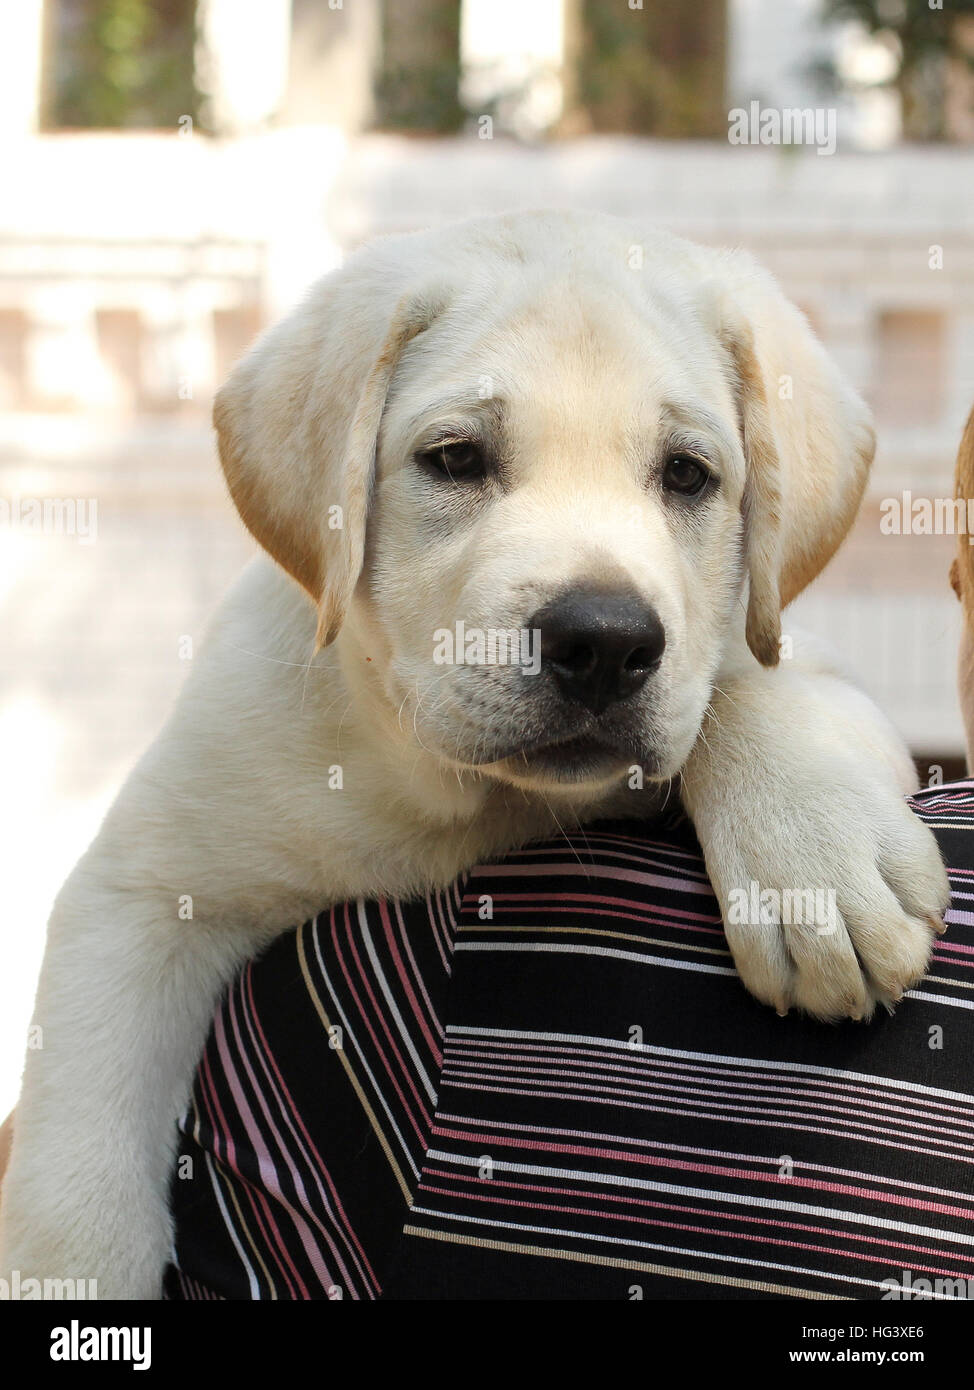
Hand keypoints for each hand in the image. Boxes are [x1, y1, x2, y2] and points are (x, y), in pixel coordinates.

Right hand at [681, 654, 948, 1019]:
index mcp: (883, 819)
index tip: (910, 920)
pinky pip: (758, 958)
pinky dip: (777, 988)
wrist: (737, 717)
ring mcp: (784, 871)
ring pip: (828, 968)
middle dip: (894, 975)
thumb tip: (922, 916)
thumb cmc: (821, 745)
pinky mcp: (735, 882)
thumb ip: (901, 841)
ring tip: (841, 995)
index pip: (929, 900)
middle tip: (882, 974)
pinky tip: (787, 989)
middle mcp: (837, 851)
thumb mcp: (882, 775)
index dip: (926, 923)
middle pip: (889, 949)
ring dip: (841, 996)